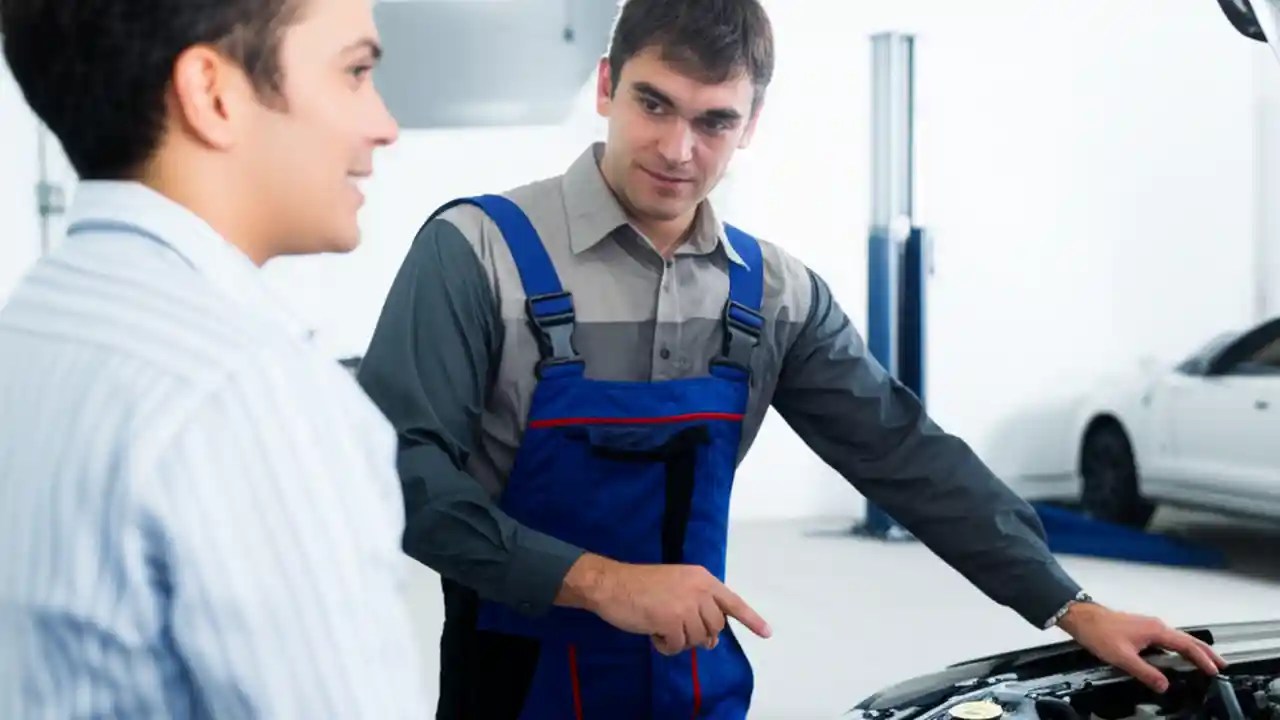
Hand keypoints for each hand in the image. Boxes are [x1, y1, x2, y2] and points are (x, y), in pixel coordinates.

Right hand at [556, 553, 771, 654]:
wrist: (612, 584)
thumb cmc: (640, 585)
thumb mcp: (676, 587)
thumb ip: (697, 607)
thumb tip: (711, 640)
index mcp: (702, 578)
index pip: (733, 602)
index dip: (751, 619)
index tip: (767, 632)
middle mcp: (699, 590)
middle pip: (715, 627)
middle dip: (698, 634)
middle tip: (675, 629)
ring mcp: (686, 605)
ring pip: (698, 639)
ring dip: (680, 640)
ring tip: (660, 627)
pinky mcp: (672, 620)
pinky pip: (678, 646)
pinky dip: (666, 646)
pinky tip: (653, 634)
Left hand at [1058, 601, 1227, 691]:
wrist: (1082, 618)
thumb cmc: (1099, 632)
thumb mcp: (1123, 657)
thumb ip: (1145, 672)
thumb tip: (1164, 685)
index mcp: (1156, 630)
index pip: (1187, 646)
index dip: (1202, 658)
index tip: (1215, 669)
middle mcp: (1156, 625)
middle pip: (1187, 640)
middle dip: (1205, 652)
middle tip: (1221, 664)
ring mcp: (1149, 625)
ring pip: (1178, 638)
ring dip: (1193, 649)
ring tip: (1204, 661)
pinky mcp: (1142, 628)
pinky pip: (1168, 638)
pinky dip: (1179, 647)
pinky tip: (1177, 655)